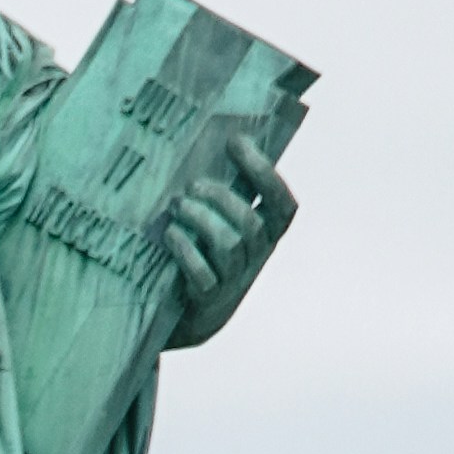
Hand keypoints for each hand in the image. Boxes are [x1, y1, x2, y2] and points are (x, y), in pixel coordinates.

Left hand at [158, 116, 295, 348]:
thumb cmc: (205, 255)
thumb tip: (212, 137)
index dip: (264, 172)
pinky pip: (203, 274)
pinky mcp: (208, 301)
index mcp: (266, 235)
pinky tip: (170, 234)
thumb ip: (225, 193)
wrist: (190, 316)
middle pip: (250, 223)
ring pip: (228, 245)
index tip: (236, 141)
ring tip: (178, 206)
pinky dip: (186, 250)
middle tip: (192, 185)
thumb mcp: (223, 225)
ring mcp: (234, 281)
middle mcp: (256, 258)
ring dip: (201, 219)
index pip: (283, 205)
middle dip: (221, 198)